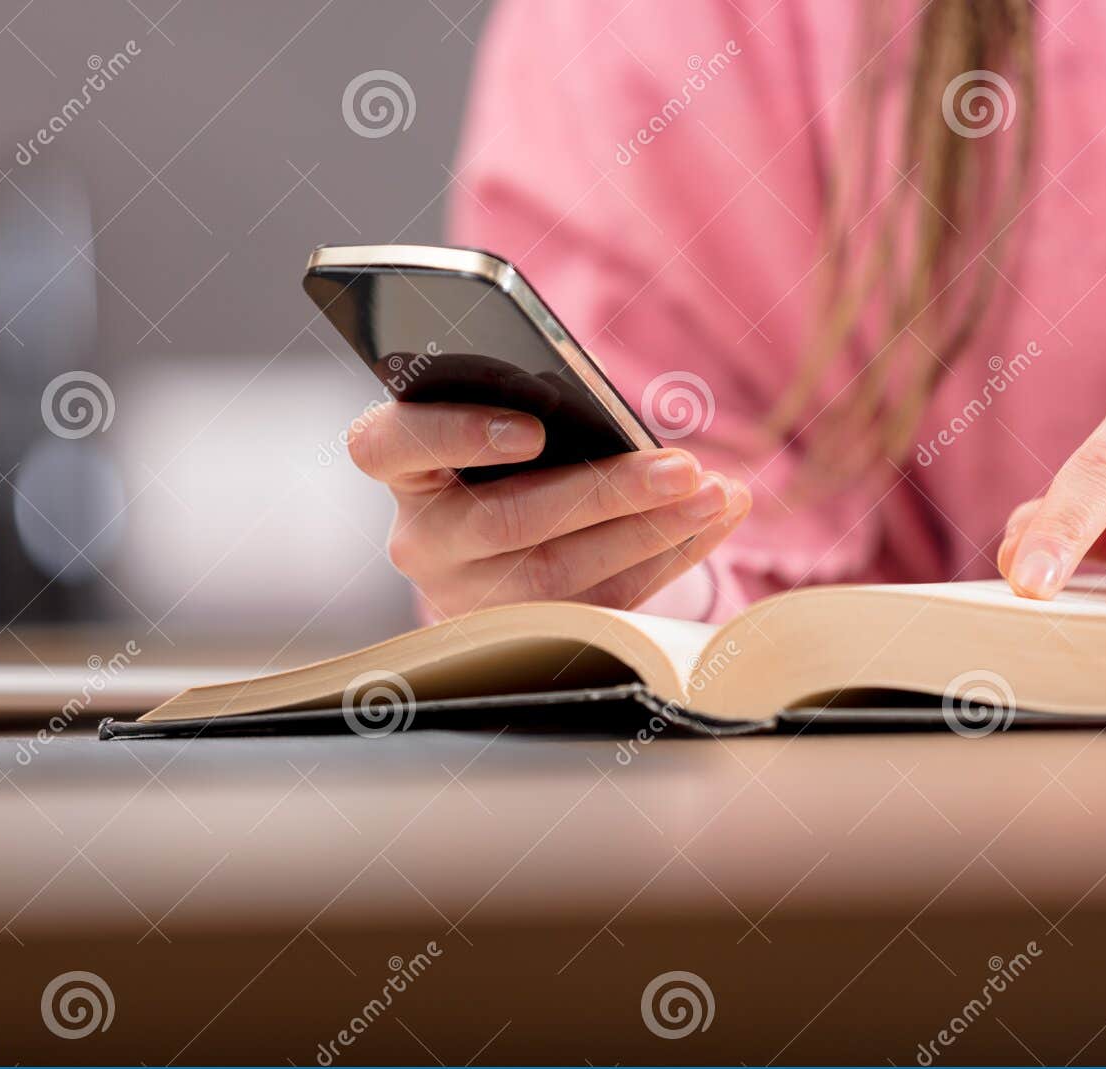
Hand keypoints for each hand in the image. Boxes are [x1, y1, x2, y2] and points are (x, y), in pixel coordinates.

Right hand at [348, 401, 750, 618]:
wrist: (504, 535)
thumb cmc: (504, 449)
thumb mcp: (501, 415)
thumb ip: (531, 400)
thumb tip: (605, 404)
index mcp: (401, 468)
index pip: (390, 446)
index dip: (456, 435)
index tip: (535, 429)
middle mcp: (421, 540)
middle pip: (506, 521)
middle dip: (605, 493)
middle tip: (682, 467)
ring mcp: (466, 596)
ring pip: (557, 575)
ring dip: (649, 532)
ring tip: (715, 494)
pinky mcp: (522, 632)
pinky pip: (598, 603)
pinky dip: (665, 559)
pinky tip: (712, 522)